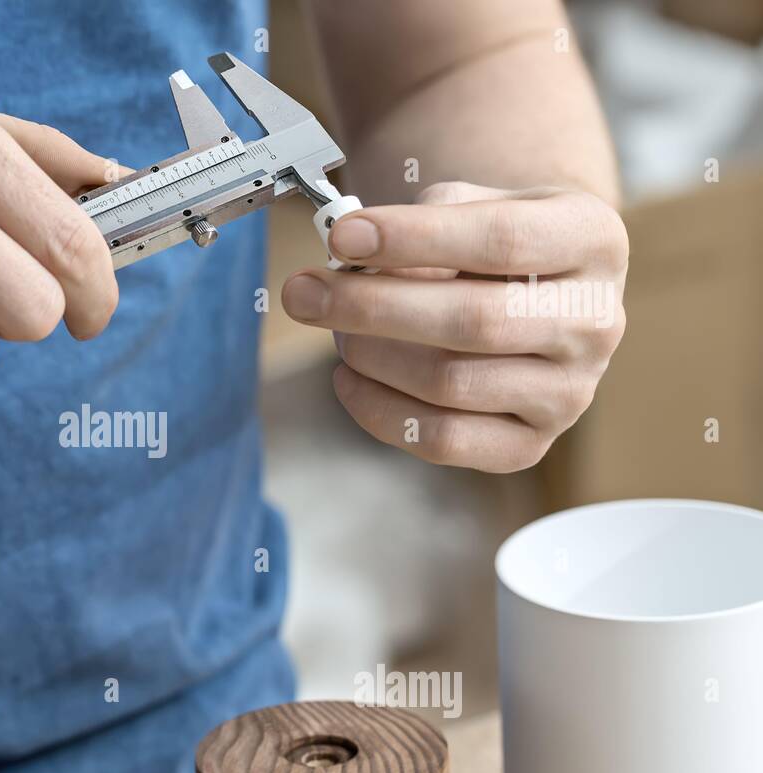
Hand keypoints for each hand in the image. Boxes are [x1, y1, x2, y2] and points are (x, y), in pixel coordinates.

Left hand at [281, 181, 627, 471]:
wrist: (543, 290)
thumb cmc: (498, 242)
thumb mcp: (476, 201)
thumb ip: (425, 219)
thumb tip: (354, 254)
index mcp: (592, 240)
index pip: (500, 241)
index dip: (412, 239)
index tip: (342, 236)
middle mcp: (595, 321)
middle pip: (473, 322)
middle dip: (372, 306)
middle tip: (304, 293)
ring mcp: (569, 391)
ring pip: (451, 384)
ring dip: (371, 356)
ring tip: (332, 329)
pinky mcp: (531, 443)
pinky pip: (443, 441)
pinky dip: (379, 411)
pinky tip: (349, 377)